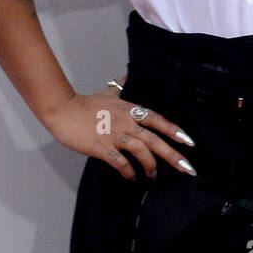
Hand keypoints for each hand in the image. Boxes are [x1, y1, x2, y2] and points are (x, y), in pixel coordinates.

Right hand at [43, 81, 196, 181]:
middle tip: (187, 169)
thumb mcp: (108, 93)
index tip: (189, 142)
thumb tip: (127, 74)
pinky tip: (131, 178)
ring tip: (154, 176)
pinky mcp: (101, 147)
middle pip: (155, 140)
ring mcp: (114, 135)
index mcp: (130, 110)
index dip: (175, 130)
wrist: (63, 110)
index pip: (158, 120)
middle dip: (172, 155)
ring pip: (140, 151)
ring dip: (150, 166)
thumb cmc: (85, 104)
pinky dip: (128, 171)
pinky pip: (119, 162)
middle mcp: (126, 122)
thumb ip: (121, 87)